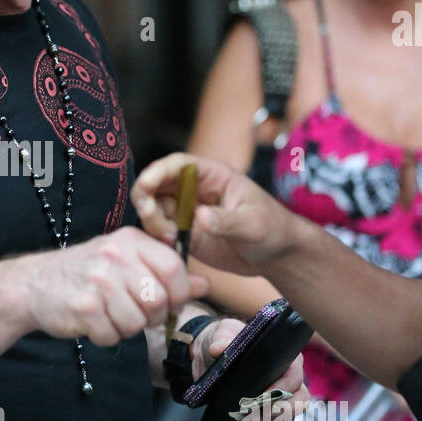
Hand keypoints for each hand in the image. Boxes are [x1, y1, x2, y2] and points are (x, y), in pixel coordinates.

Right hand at [25, 225, 208, 345]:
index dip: (178, 293)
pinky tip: (92, 321)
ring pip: (136, 323)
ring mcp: (98, 282)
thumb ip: (165, 273)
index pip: (173, 267)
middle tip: (132, 312)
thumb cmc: (87, 273)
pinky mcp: (83, 308)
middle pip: (158, 301)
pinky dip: (105, 336)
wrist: (34, 284)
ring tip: (108, 314)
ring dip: (125, 328)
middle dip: (150, 316)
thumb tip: (203, 285)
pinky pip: (112, 336)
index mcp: (130, 240)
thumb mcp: (127, 262)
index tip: (169, 303)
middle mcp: (114, 256)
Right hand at [131, 153, 298, 275]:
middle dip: (146, 195)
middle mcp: (193, 191)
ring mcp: (186, 213)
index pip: (179, 165)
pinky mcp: (184, 235)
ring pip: (155, 210)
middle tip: (146, 211)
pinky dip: (157, 240)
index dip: (159, 170)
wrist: (276, 255)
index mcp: (212, 176)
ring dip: (152, 221)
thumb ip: (227, 221)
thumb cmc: (272, 229)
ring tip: (167, 237)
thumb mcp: (254, 224)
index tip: (146, 182)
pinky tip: (169, 247)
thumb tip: (199, 216)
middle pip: (158, 185)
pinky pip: (160, 233)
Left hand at [192, 318, 309, 420]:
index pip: (295, 375)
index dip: (283, 388)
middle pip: (299, 400)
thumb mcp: (222, 332)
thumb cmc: (224, 337)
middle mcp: (287, 376)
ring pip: (286, 416)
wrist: (209, 355)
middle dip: (279, 413)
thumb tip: (218, 348)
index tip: (262, 397)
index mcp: (283, 356)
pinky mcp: (264, 408)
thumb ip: (223, 338)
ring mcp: (278, 394)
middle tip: (253, 418)